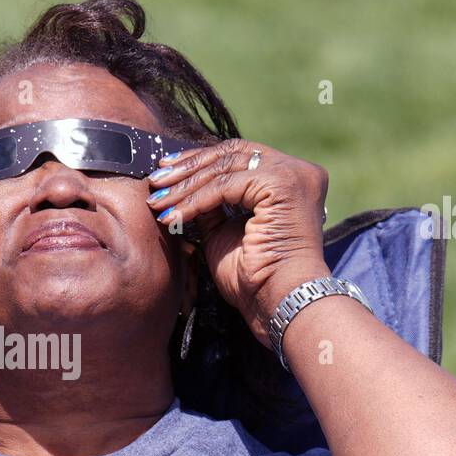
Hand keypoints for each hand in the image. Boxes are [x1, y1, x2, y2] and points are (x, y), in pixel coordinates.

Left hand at [146, 138, 330, 346]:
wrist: (278, 301)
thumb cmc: (254, 277)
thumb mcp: (224, 230)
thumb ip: (211, 204)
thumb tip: (181, 184)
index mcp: (291, 178)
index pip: (240, 156)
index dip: (201, 160)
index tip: (168, 170)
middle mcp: (298, 170)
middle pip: (232, 154)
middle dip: (189, 167)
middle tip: (156, 180)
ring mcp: (293, 174)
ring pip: (226, 168)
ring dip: (186, 185)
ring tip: (158, 201)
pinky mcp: (282, 184)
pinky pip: (226, 185)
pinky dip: (196, 200)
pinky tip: (174, 214)